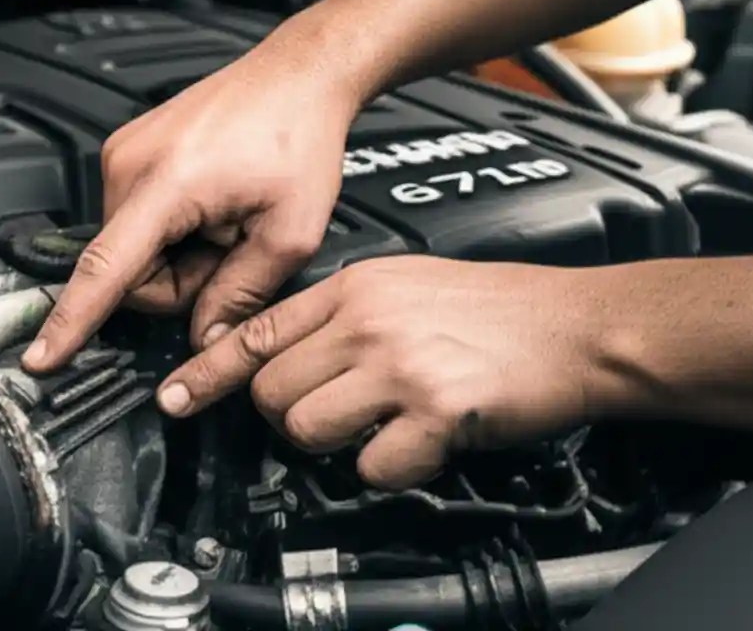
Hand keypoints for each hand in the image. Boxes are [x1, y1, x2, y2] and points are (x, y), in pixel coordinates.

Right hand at [22, 16, 365, 373]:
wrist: (297, 75)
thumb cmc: (296, 133)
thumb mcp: (290, 232)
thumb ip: (242, 295)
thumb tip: (206, 340)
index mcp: (166, 183)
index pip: (105, 270)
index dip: (71, 321)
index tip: (41, 356)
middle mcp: (130, 164)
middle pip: (130, 272)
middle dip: (181, 278)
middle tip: (230, 244)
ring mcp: (123, 154)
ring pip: (133, 251)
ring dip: (179, 253)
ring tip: (223, 217)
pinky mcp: (128, 152)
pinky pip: (137, 222)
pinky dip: (173, 228)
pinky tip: (209, 205)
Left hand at [156, 255, 638, 489]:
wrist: (577, 327)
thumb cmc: (499, 309)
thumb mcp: (404, 284)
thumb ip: (342, 315)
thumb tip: (287, 356)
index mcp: (356, 287)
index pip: (256, 331)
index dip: (205, 373)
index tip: (176, 398)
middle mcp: (368, 321)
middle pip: (271, 391)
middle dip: (285, 418)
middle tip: (326, 416)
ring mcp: (399, 366)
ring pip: (305, 428)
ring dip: (330, 443)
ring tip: (372, 428)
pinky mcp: (433, 412)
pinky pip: (369, 465)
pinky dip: (386, 467)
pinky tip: (415, 443)